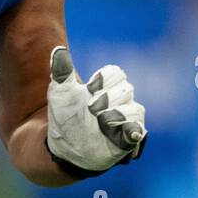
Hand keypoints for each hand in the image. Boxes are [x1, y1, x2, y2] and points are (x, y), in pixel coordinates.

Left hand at [47, 46, 146, 173]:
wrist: (63, 147)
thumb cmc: (64, 118)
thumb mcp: (59, 94)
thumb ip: (61, 72)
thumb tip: (58, 50)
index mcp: (104, 88)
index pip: (116, 73)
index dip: (104, 79)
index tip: (89, 89)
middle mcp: (118, 102)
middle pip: (126, 89)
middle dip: (107, 98)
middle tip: (91, 109)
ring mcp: (125, 120)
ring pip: (135, 109)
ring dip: (117, 115)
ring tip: (101, 122)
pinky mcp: (128, 139)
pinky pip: (139, 131)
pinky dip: (134, 130)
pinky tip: (128, 133)